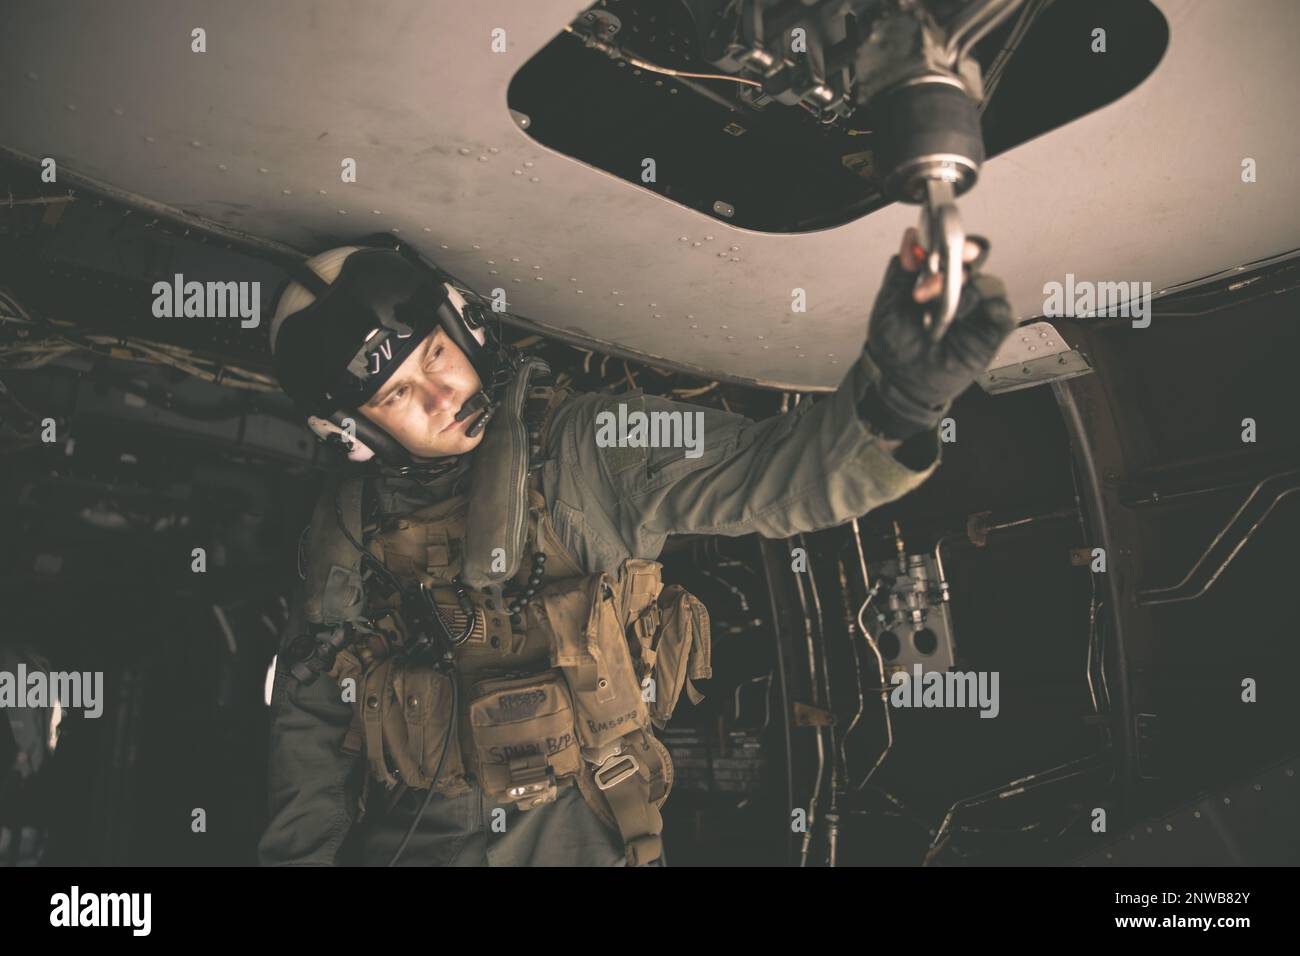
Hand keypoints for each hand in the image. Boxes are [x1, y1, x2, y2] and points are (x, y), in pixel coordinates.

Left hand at [860, 227, 1016, 439]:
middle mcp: (960, 290)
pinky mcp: (990, 331)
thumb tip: (912, 240)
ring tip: (943, 304)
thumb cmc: (895, 345)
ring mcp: (977, 310)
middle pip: (977, 259)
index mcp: (937, 278)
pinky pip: (1002, 311)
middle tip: (949, 262)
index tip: (940, 237)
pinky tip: (962, 314)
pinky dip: (988, 307)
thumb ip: (902, 272)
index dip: (951, 239)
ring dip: (967, 287)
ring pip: (990, 282)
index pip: (953, 248)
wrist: (899, 381)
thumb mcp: (889, 304)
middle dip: (964, 256)